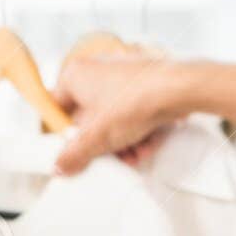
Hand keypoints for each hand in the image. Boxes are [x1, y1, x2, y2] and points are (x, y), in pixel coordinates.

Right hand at [52, 53, 184, 174]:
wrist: (178, 89)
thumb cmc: (135, 99)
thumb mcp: (96, 137)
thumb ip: (74, 154)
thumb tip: (61, 164)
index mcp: (75, 75)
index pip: (57, 108)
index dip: (63, 133)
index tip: (69, 150)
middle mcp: (96, 70)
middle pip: (89, 118)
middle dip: (103, 144)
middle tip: (109, 157)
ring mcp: (121, 75)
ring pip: (114, 118)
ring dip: (124, 142)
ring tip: (135, 153)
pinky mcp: (143, 83)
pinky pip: (133, 112)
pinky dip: (139, 130)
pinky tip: (147, 144)